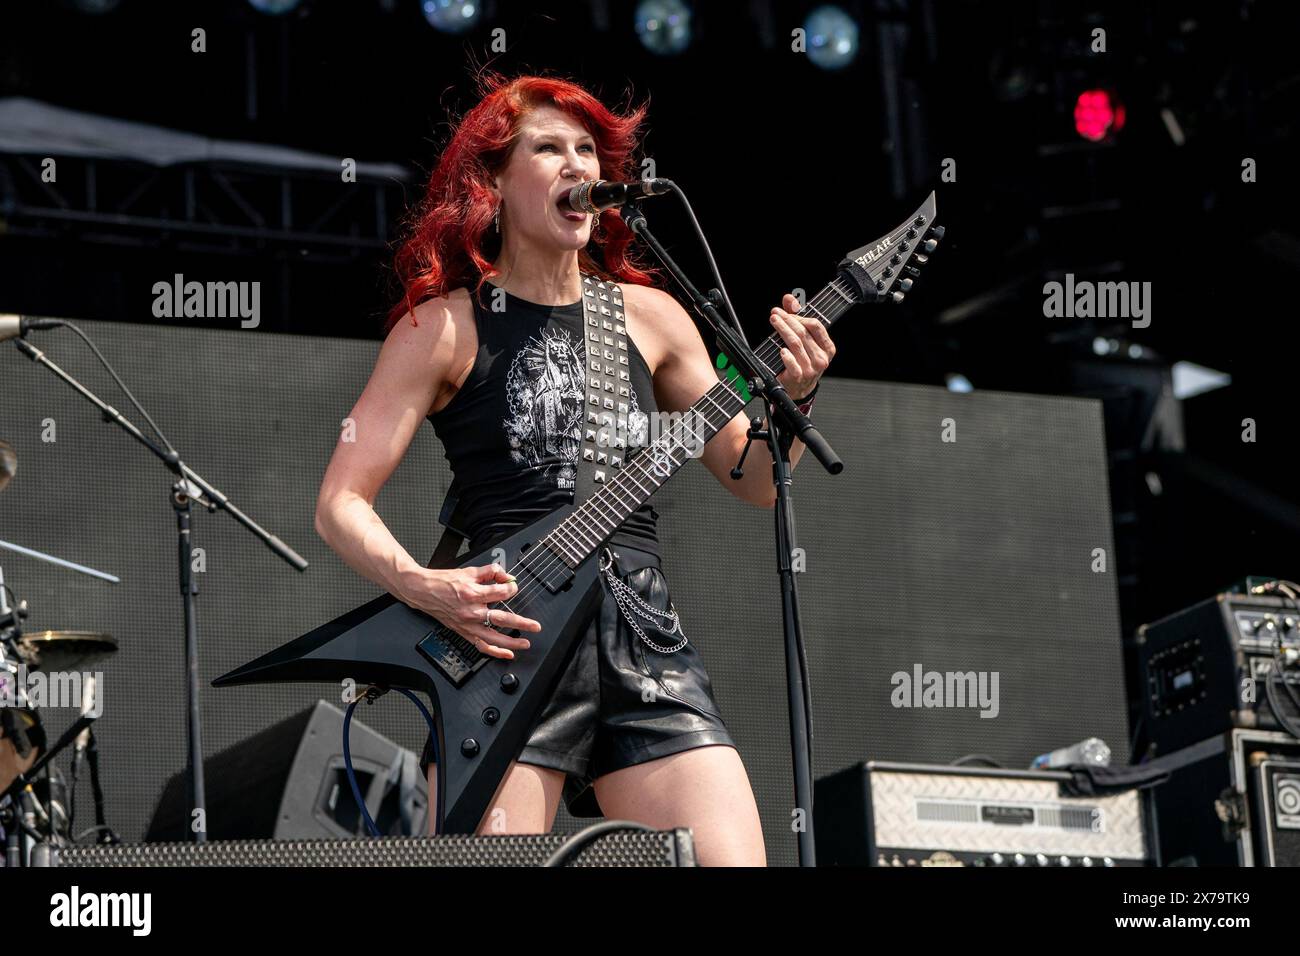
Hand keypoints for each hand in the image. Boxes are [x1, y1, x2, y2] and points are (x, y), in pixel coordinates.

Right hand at [400, 563, 541, 659]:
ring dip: (511, 643)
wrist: (423, 591)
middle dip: (521, 623)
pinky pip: (480, 645)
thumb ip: (490, 572)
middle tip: (534, 626)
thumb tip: (506, 575)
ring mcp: (467, 624)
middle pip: (501, 620)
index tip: (513, 587)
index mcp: (473, 593)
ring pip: (493, 638)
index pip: (501, 593)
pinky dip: (494, 652)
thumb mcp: (469, 571)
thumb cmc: (443, 581)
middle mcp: (471, 611)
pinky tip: (506, 654)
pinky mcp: (463, 631)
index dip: (511, 588)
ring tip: (525, 643)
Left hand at [769, 292, 834, 399]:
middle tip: (776, 314)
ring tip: (774, 321)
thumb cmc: (803, 361)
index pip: (816, 326)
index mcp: (827, 348)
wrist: (799, 388)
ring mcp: (811, 369)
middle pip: (803, 333)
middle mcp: (821, 358)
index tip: (786, 311)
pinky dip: (785, 355)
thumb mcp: (805, 340)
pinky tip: (780, 349)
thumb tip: (789, 298)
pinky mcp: (799, 377)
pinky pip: (791, 362)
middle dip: (788, 320)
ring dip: (782, 330)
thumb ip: (797, 317)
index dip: (800, 316)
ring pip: (795, 344)